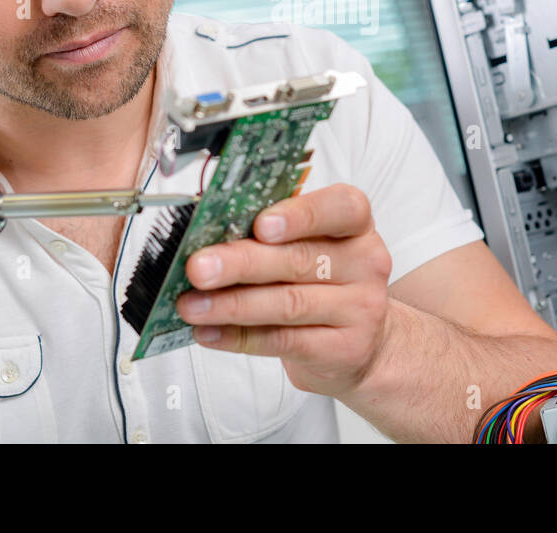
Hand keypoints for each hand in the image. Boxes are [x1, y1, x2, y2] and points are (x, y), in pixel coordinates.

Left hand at [176, 182, 392, 396]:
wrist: (361, 344)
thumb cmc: (324, 282)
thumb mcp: (311, 245)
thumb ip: (271, 232)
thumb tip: (209, 234)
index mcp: (355, 225)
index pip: (342, 207)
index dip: (301, 214)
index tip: (260, 224)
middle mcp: (365, 262)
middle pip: (300, 258)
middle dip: (241, 262)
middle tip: (199, 267)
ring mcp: (359, 308)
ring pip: (288, 303)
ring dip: (232, 304)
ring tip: (191, 304)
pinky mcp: (344, 349)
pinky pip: (283, 341)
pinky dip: (239, 336)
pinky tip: (209, 332)